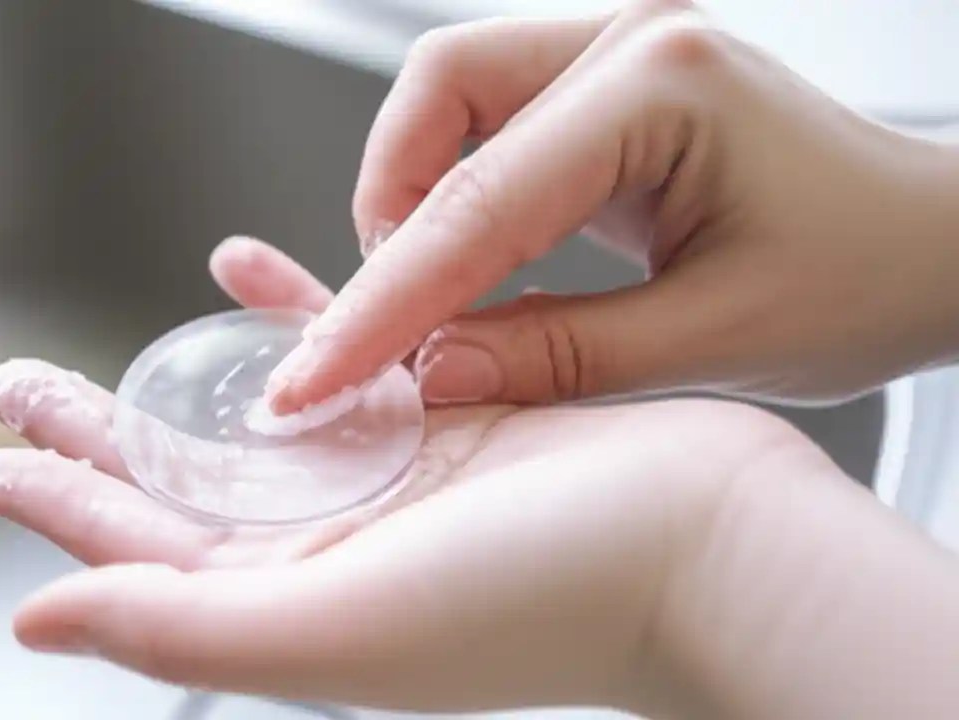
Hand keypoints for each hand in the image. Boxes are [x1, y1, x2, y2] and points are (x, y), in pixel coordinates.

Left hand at [0, 237, 878, 715]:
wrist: (706, 542)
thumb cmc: (543, 598)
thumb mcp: (338, 624)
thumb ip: (183, 626)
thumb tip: (42, 621)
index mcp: (299, 598)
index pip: (142, 552)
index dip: (60, 505)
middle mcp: (338, 544)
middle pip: (182, 484)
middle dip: (97, 435)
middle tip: (18, 388)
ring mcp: (392, 478)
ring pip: (255, 418)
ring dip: (183, 378)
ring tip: (118, 339)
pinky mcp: (449, 413)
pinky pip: (349, 354)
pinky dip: (294, 312)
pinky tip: (245, 273)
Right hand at [265, 0, 958, 414]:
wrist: (935, 247)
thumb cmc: (871, 276)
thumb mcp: (715, 341)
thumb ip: (557, 355)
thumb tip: (428, 371)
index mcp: (665, 83)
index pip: (478, 200)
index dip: (385, 300)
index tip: (319, 374)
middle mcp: (632, 41)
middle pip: (437, 92)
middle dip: (388, 212)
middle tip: (388, 323)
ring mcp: (616, 53)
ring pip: (448, 98)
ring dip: (413, 198)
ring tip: (432, 300)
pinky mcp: (606, 89)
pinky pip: (487, 122)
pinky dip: (454, 195)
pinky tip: (470, 267)